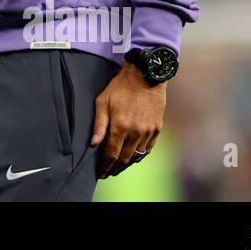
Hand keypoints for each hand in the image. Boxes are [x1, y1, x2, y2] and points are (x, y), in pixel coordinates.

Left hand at [91, 63, 166, 177]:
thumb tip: (93, 143)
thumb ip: (98, 125)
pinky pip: (148, 148)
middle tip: (108, 172)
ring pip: (137, 155)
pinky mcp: (157, 129)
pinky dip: (140, 155)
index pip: (111, 154)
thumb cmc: (120, 87)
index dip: (105, 166)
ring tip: (119, 166)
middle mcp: (136, 132)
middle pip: (125, 158)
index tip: (100, 173)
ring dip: (127, 163)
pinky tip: (134, 156)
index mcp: (120, 126)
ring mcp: (148, 131)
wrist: (145, 76)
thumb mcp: (103, 102)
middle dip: (115, 167)